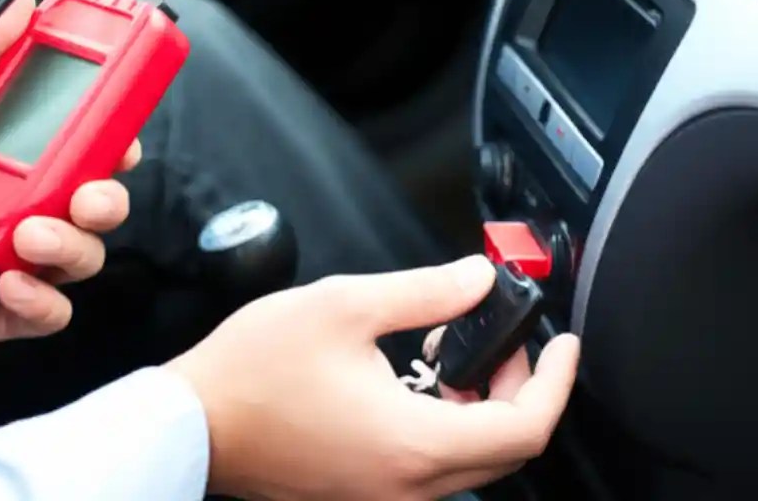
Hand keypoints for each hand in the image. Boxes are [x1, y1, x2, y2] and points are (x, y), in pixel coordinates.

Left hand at [0, 0, 138, 359]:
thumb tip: (21, 5)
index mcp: (24, 159)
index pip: (93, 147)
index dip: (119, 140)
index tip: (122, 134)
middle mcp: (34, 209)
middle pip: (104, 203)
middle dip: (109, 199)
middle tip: (87, 194)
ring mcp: (26, 261)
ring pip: (87, 256)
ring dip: (69, 246)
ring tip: (26, 238)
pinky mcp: (10, 310)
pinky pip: (53, 311)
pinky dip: (40, 300)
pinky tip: (9, 282)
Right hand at [166, 255, 580, 499]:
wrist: (194, 424)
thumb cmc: (253, 372)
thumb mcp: (345, 306)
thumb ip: (426, 291)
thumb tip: (479, 279)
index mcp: (412, 443)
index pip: (525, 427)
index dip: (556, 379)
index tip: (563, 343)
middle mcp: (408, 485)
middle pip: (507, 448)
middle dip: (520, 386)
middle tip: (501, 337)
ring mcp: (386, 496)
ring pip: (472, 460)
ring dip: (483, 405)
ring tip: (451, 351)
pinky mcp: (366, 493)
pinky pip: (434, 467)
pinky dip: (448, 424)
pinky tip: (418, 381)